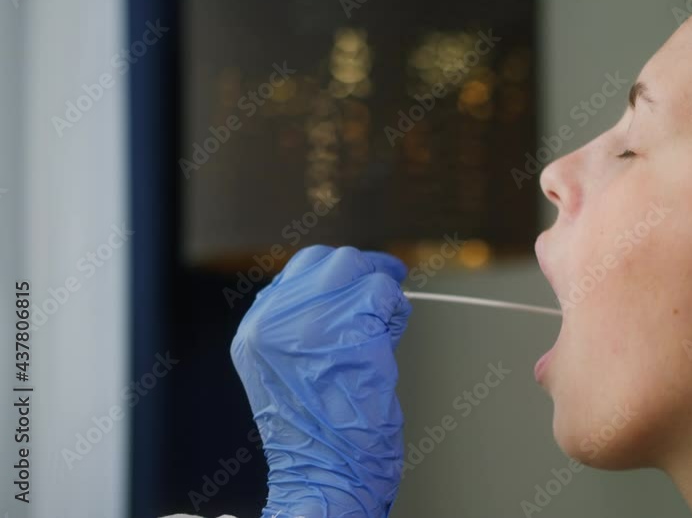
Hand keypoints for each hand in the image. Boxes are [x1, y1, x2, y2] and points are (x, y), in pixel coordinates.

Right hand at [230, 245, 411, 517]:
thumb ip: (302, 331)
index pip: (294, 274)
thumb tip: (344, 296)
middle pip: (323, 260)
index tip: (357, 285)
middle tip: (385, 287)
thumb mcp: (289, 375)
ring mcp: (309, 321)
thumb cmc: (317, 437)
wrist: (324, 474)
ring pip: (354, 266)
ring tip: (386, 324)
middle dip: (360, 270)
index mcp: (254, 331)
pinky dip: (395, 310)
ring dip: (381, 291)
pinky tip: (391, 336)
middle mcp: (273, 321)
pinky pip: (382, 292)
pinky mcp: (347, 327)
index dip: (333, 277)